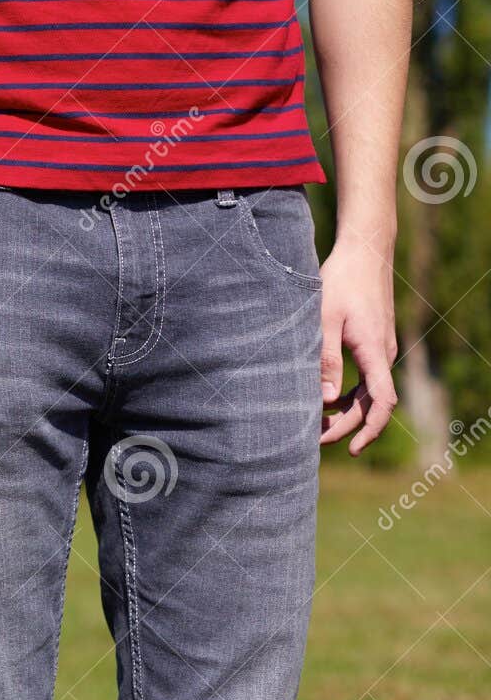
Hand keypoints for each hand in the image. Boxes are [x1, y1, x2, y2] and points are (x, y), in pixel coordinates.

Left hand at [319, 238, 398, 454]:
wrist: (364, 251)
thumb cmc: (340, 281)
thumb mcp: (324, 319)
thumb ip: (325, 359)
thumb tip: (323, 400)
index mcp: (374, 351)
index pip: (381, 401)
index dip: (369, 429)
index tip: (352, 448)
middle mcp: (383, 353)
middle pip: (372, 402)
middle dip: (347, 425)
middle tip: (316, 440)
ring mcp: (381, 347)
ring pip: (369, 390)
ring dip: (347, 410)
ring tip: (318, 424)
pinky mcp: (374, 340)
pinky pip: (367, 377)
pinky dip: (349, 392)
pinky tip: (326, 398)